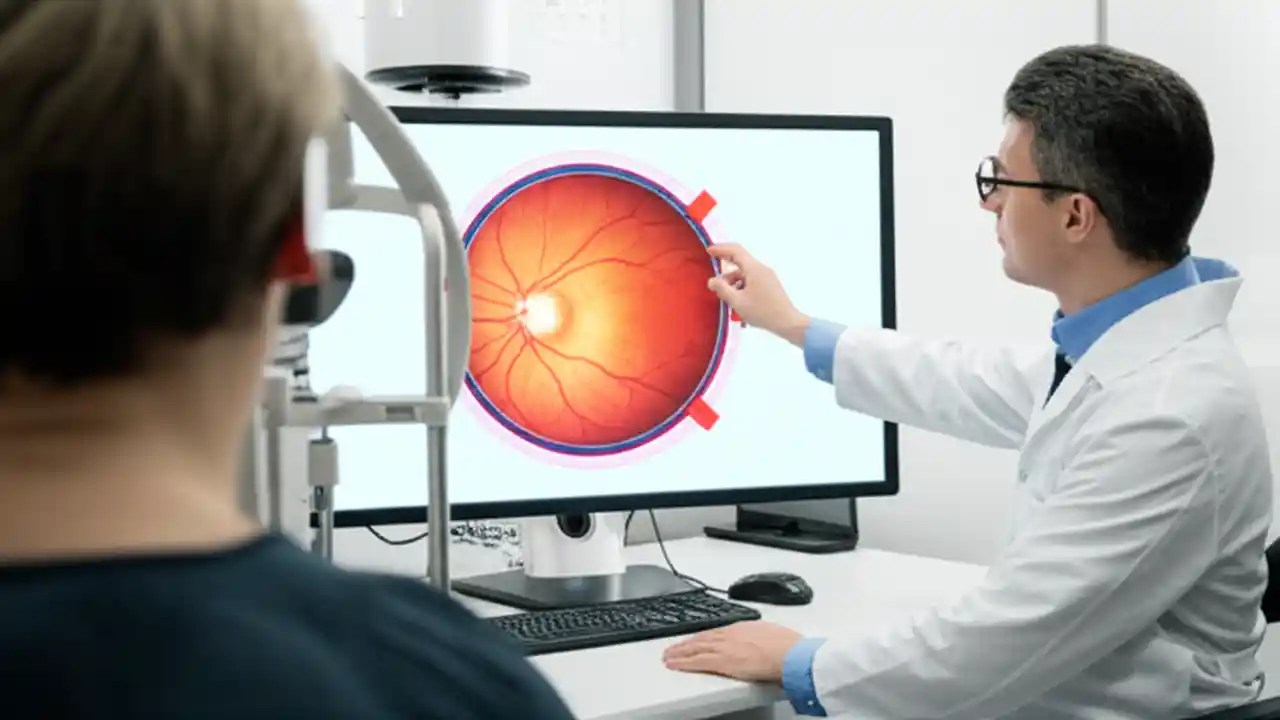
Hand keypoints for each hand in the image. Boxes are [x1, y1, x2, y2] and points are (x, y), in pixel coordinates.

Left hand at [662, 621, 801, 681]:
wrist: (790, 654)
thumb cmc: (788, 647)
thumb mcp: (772, 635)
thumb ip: (762, 638)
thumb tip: (764, 641)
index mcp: (743, 627)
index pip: (716, 632)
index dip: (702, 636)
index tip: (694, 639)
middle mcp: (730, 634)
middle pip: (702, 638)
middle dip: (686, 643)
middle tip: (673, 647)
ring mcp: (724, 647)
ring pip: (695, 648)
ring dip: (679, 651)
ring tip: (668, 655)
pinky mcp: (722, 661)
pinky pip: (697, 661)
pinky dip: (683, 662)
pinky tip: (673, 664)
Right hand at [706, 244, 809, 345]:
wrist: (788, 323)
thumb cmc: (762, 312)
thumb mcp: (738, 302)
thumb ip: (722, 289)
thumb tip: (712, 280)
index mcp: (754, 269)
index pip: (735, 250)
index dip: (721, 249)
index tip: (708, 251)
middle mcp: (761, 269)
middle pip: (740, 264)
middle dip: (726, 274)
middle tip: (716, 287)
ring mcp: (767, 277)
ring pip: (745, 275)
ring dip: (734, 284)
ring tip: (728, 300)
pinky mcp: (770, 286)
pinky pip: (752, 282)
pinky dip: (742, 288)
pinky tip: (739, 304)